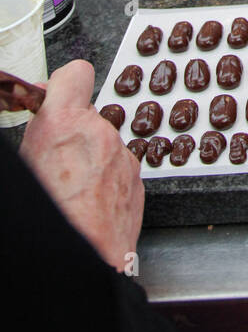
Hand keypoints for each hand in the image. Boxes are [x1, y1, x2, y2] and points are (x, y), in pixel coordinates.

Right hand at [19, 59, 143, 272]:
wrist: (83, 259)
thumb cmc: (49, 216)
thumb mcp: (26, 163)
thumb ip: (39, 135)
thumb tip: (40, 122)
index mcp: (63, 122)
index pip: (74, 73)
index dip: (64, 84)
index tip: (55, 97)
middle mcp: (98, 132)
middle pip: (88, 117)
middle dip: (74, 133)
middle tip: (55, 162)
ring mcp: (122, 156)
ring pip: (105, 146)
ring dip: (92, 160)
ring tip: (72, 193)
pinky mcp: (137, 180)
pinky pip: (119, 169)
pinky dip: (107, 181)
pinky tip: (90, 205)